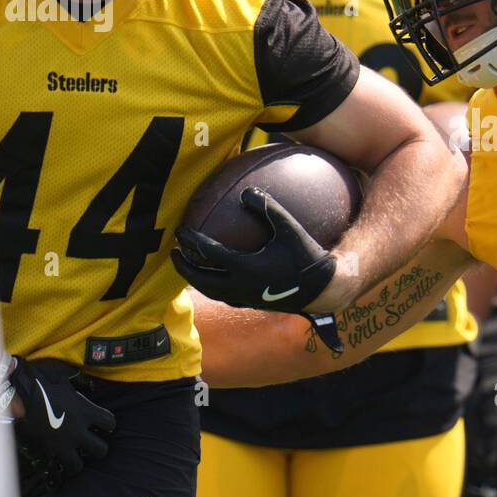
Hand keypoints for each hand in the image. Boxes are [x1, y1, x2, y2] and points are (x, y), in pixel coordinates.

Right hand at [9, 358, 114, 495]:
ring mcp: (60, 444)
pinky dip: (56, 462)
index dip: (108, 423)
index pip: (110, 423)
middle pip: (101, 450)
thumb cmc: (42, 380)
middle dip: (98, 447)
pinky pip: (54, 465)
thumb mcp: (66, 377)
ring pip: (78, 466)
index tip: (103, 422)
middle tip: (91, 441)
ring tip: (74, 453)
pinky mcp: (44, 450)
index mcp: (86, 411)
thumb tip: (85, 382)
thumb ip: (79, 383)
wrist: (16, 391)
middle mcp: (77, 431)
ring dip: (77, 460)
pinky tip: (55, 455)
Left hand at [171, 186, 346, 313]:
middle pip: (202, 279)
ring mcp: (246, 299)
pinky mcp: (253, 304)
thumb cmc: (308, 256)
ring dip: (196, 279)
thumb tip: (246, 191)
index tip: (181, 231)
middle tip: (173, 253)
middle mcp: (241, 287)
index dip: (192, 242)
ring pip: (212, 291)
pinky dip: (214, 286)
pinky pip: (226, 296)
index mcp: (246, 268)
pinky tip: (216, 277)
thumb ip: (268, 208)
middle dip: (184, 266)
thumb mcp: (290, 228)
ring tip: (187, 267)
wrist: (324, 290)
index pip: (209, 254)